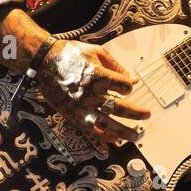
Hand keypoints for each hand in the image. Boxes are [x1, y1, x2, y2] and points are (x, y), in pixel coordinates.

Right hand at [34, 40, 150, 143]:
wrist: (43, 61)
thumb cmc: (71, 54)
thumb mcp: (96, 52)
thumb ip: (116, 66)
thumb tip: (133, 79)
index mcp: (97, 75)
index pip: (123, 86)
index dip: (128, 86)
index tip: (127, 86)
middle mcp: (90, 93)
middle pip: (119, 107)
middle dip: (136, 113)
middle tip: (147, 115)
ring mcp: (81, 106)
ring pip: (106, 123)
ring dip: (123, 131)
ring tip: (135, 135)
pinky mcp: (72, 114)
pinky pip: (90, 130)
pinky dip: (103, 136)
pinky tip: (114, 139)